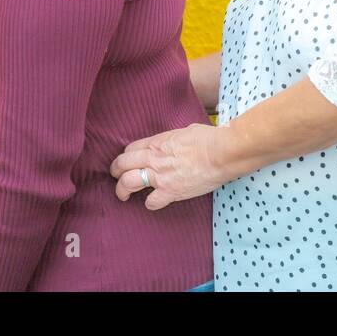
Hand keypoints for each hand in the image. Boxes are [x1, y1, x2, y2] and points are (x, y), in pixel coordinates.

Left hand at [109, 123, 229, 209]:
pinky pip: (151, 202)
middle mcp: (154, 158)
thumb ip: (172, 139)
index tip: (128, 162)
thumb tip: (175, 143)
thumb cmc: (208, 138)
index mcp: (157, 142)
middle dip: (115, 172)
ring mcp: (160, 176)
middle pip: (122, 165)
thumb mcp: (184, 131)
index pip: (130, 149)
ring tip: (123, 195)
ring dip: (122, 190)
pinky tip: (153, 202)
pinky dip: (150, 204)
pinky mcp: (170, 191)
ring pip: (128, 182)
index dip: (126, 157)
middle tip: (116, 177)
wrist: (221, 153)